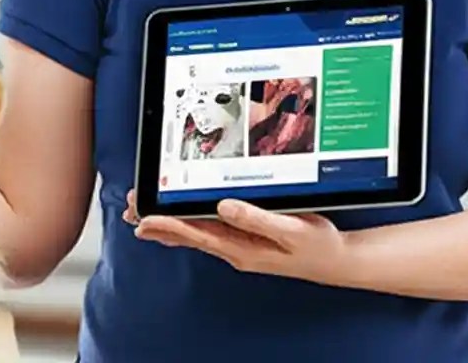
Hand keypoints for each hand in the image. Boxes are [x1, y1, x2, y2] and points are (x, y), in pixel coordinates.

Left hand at [124, 190, 352, 285]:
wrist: (337, 260)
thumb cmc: (317, 245)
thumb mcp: (292, 230)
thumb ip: (257, 219)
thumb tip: (224, 207)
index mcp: (243, 248)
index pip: (197, 233)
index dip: (168, 224)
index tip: (144, 217)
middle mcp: (235, 249)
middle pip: (188, 234)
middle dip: (157, 222)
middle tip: (129, 210)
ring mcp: (239, 246)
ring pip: (195, 234)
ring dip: (167, 224)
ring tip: (140, 216)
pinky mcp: (244, 240)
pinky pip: (208, 232)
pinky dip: (186, 225)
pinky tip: (175, 224)